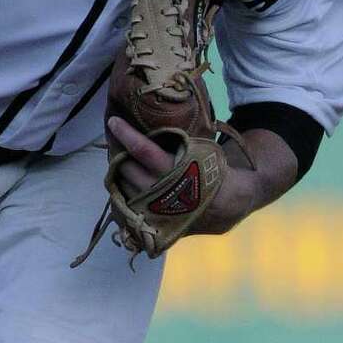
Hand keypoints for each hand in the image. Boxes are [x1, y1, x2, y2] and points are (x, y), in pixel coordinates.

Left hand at [105, 115, 262, 236]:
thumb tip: (155, 118)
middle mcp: (163, 193)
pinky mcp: (153, 224)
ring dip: (119, 175)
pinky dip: (124, 194)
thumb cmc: (212, 171)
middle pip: (128, 170)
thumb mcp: (202, 151)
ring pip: (124, 189)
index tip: (113, 122)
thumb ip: (178, 142)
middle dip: (120, 156)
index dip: (126, 135)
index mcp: (177, 172)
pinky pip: (128, 208)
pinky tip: (125, 183)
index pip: (144, 151)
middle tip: (116, 144)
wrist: (228, 206)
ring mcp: (156, 212)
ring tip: (121, 162)